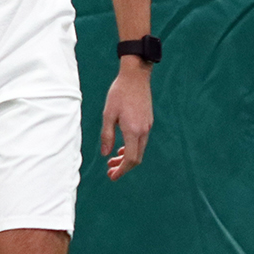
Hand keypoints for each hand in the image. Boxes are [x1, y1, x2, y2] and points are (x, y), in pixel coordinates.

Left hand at [99, 60, 152, 179]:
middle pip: (136, 158)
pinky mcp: (148, 121)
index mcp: (133, 131)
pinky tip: (122, 146)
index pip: (130, 159)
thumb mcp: (108, 114)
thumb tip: (105, 154)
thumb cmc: (119, 93)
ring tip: (113, 159)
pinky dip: (132, 147)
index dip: (121, 171)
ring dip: (127, 157)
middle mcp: (143, 131)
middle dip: (123, 167)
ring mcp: (147, 126)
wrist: (135, 76)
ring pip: (139, 149)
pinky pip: (141, 141)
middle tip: (110, 170)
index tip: (112, 176)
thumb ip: (106, 136)